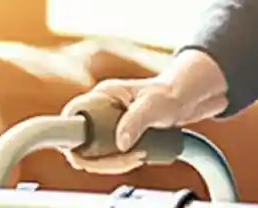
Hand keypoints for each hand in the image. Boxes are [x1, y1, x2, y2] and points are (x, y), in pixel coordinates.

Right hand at [59, 78, 189, 174]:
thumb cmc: (170, 94)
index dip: (71, 135)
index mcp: (103, 94)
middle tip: (130, 158)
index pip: (72, 114)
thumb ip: (136, 120)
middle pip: (80, 141)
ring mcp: (106, 122)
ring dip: (113, 163)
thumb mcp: (152, 105)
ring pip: (92, 153)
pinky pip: (105, 155)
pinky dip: (118, 163)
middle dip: (101, 158)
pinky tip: (138, 157)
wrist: (186, 98)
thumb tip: (121, 144)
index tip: (87, 152)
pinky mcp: (114, 135)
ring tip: (140, 156)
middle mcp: (100, 108)